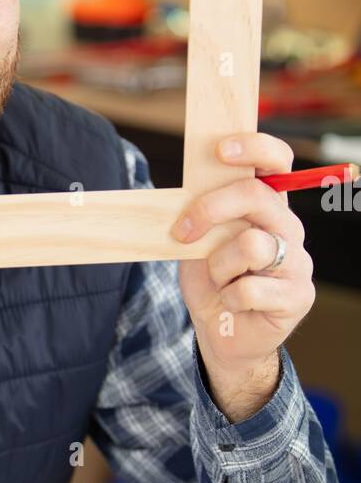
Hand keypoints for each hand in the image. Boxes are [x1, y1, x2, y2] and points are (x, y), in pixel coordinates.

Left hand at [171, 132, 314, 418]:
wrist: (222, 334)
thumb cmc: (212, 281)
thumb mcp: (198, 241)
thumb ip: (202, 214)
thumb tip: (189, 189)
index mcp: (266, 206)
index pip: (276, 161)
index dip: (253, 148)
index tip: (219, 151)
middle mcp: (288, 227)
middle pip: (257, 197)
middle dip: (211, 209)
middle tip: (183, 231)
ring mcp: (298, 262)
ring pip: (250, 246)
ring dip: (218, 266)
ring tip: (218, 281)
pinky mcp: (298, 297)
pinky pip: (251, 288)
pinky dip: (228, 297)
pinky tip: (230, 303)